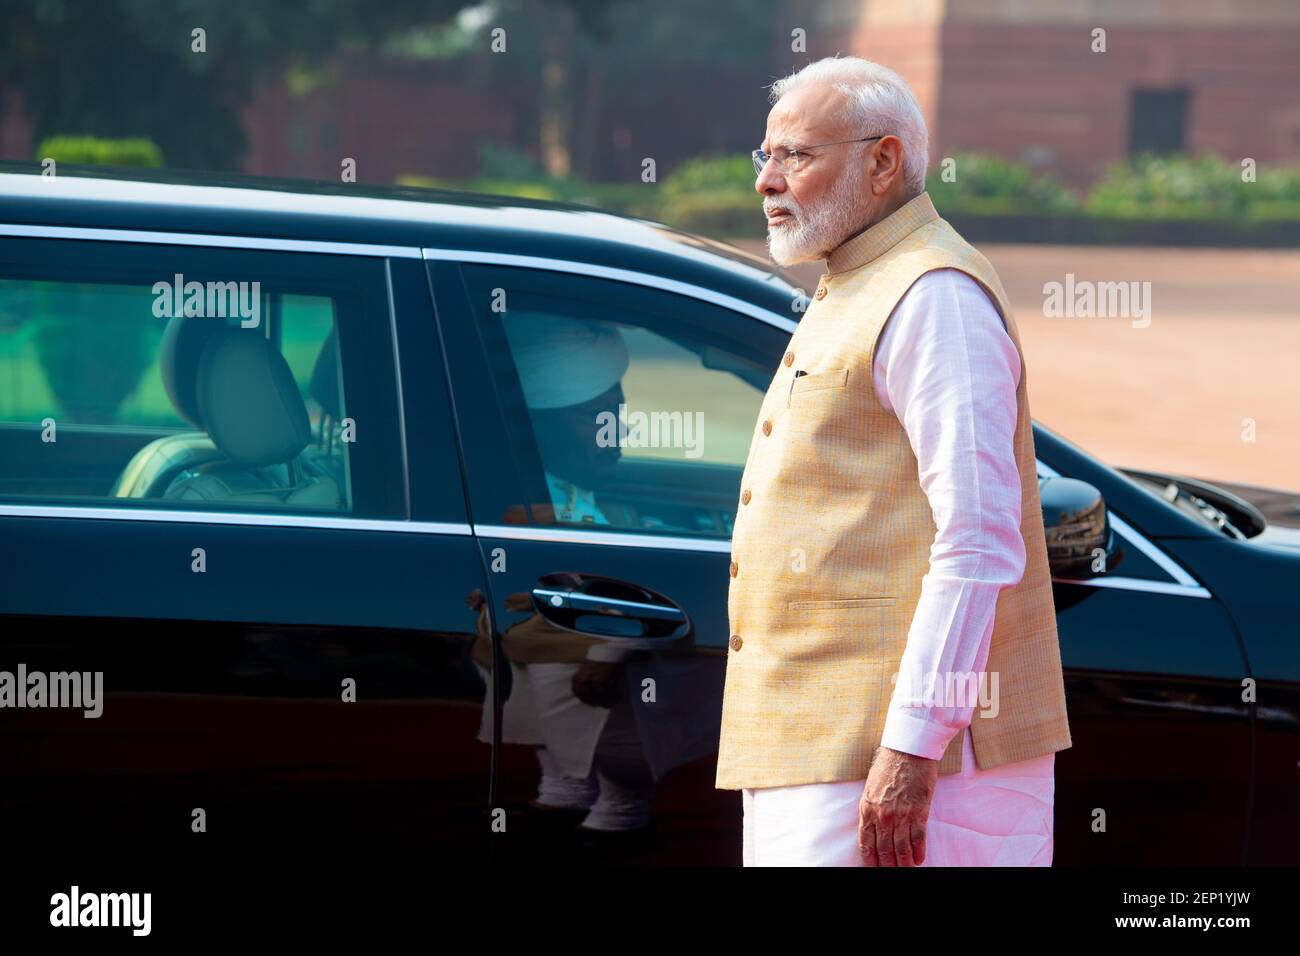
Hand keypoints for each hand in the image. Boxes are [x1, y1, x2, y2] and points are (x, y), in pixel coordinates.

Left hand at [571, 659, 622, 707]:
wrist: (608, 649)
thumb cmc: (597, 658)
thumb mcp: (584, 669)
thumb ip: (583, 680)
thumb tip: (588, 693)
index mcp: (577, 678)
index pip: (578, 694)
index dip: (586, 700)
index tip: (592, 702)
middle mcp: (585, 681)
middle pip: (591, 698)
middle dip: (599, 703)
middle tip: (604, 704)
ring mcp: (597, 681)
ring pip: (602, 698)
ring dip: (609, 702)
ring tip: (613, 702)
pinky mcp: (608, 680)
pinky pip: (612, 692)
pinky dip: (616, 696)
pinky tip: (619, 696)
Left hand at [858, 747, 938, 866]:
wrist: (906, 751)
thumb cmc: (888, 765)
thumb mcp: (870, 787)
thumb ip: (871, 807)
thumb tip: (873, 825)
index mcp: (867, 809)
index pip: (866, 842)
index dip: (870, 858)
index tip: (873, 867)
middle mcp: (882, 815)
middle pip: (884, 849)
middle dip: (887, 864)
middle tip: (891, 872)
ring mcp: (900, 815)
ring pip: (901, 847)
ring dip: (904, 862)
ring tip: (906, 870)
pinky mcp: (918, 811)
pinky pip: (918, 837)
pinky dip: (919, 851)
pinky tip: (919, 859)